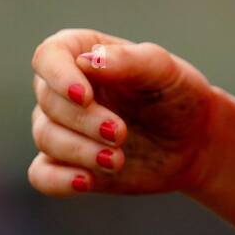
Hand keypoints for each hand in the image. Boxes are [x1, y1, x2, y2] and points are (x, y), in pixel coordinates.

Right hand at [28, 28, 215, 197]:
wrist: (193, 142)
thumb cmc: (177, 94)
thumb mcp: (164, 70)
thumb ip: (129, 60)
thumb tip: (87, 60)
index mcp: (82, 52)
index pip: (48, 56)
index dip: (59, 76)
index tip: (85, 97)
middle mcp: (65, 89)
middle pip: (48, 102)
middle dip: (84, 121)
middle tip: (121, 133)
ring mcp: (63, 127)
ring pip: (45, 138)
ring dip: (79, 151)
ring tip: (117, 160)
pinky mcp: (66, 163)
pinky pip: (41, 175)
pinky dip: (58, 180)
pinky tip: (86, 181)